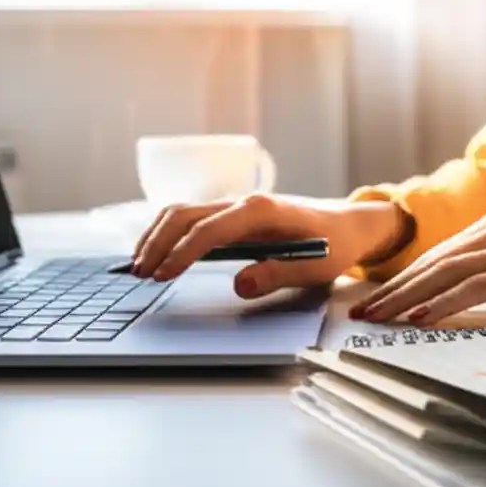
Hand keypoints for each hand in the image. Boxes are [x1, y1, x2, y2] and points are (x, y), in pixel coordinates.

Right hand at [129, 194, 411, 297]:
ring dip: (156, 236)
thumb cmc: (335, 247)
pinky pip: (191, 218)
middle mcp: (243, 203)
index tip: (161, 277)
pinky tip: (154, 254)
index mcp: (262, 211)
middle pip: (184, 214)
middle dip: (157, 243)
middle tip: (138, 275)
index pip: (209, 230)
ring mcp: (235, 206)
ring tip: (137, 266)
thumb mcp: (317, 269)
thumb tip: (239, 284)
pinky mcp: (231, 215)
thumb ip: (279, 275)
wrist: (348, 224)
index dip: (181, 254)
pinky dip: (166, 233)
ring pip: (182, 212)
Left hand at [351, 208, 485, 324]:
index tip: (377, 300)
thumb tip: (459, 299)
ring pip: (446, 273)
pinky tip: (420, 321)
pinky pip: (474, 287)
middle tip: (362, 312)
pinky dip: (443, 304)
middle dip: (395, 289)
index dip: (405, 278)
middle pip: (434, 261)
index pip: (440, 254)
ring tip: (380, 320)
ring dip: (408, 298)